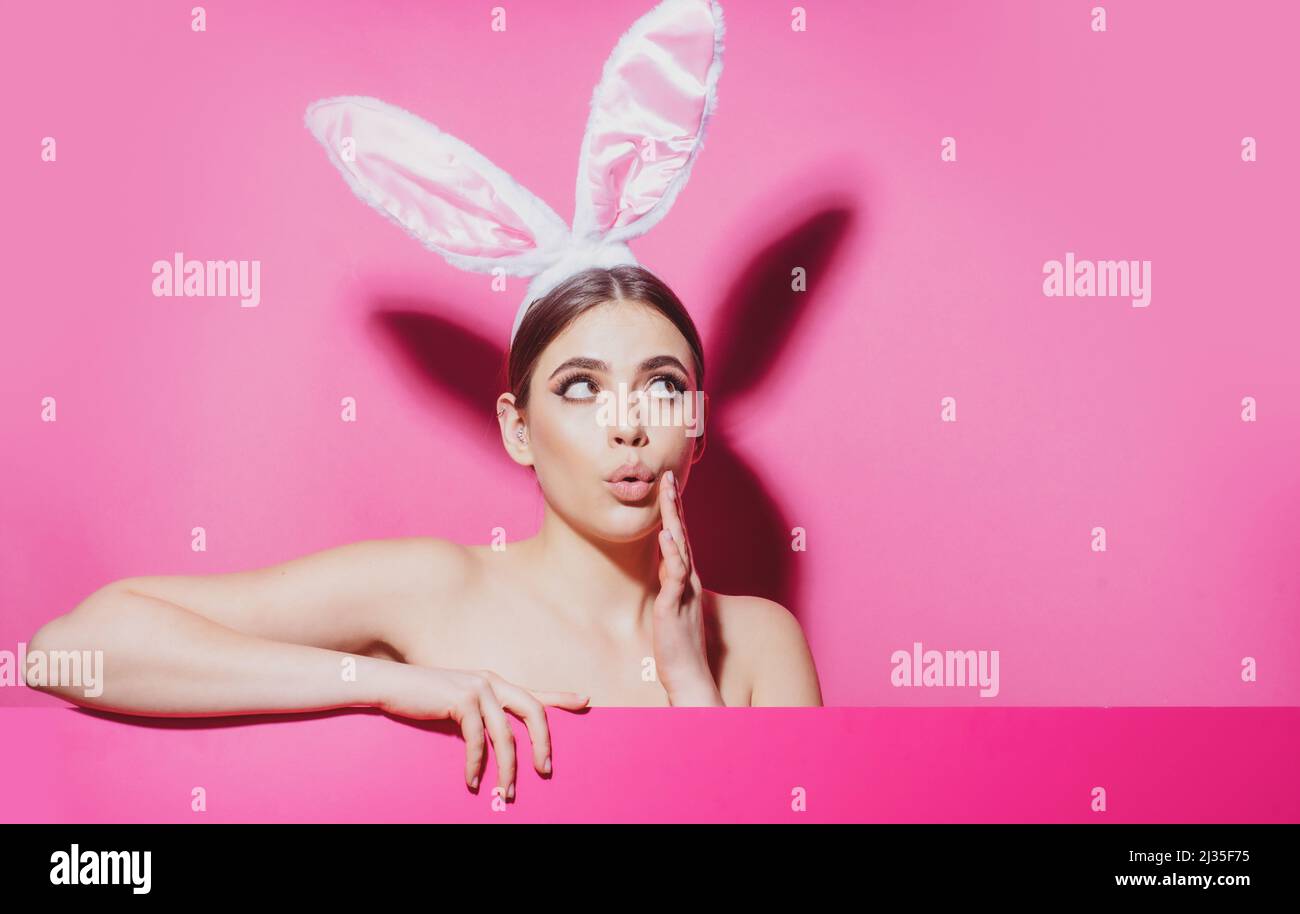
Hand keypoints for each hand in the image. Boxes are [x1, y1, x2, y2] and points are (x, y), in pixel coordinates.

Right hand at [378, 665, 588, 798]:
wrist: (389, 685)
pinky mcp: (460, 700)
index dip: (562, 697)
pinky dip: (476, 764)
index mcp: (495, 683)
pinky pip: (477, 740)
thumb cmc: (423, 699)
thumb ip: (481, 715)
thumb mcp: (458, 704)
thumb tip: (497, 742)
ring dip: (509, 768)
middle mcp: (492, 682)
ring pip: (506, 734)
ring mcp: (478, 689)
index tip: (586, 701)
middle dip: (543, 743)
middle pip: (534, 710)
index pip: (535, 692)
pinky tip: (473, 782)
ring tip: (508, 791)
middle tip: (545, 771)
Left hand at [653, 468, 723, 705]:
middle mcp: (688, 581)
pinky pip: (675, 576)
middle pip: (682, 535)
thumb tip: (665, 568)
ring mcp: (683, 593)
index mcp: (685, 580)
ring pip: (680, 549)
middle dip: (674, 505)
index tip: (668, 485)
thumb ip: (671, 586)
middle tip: (668, 476)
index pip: (680, 538)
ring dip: (674, 521)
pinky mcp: (675, 607)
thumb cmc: (679, 647)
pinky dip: (672, 554)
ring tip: (668, 495)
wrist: (688, 678)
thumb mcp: (672, 609)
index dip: (674, 511)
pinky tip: (667, 537)